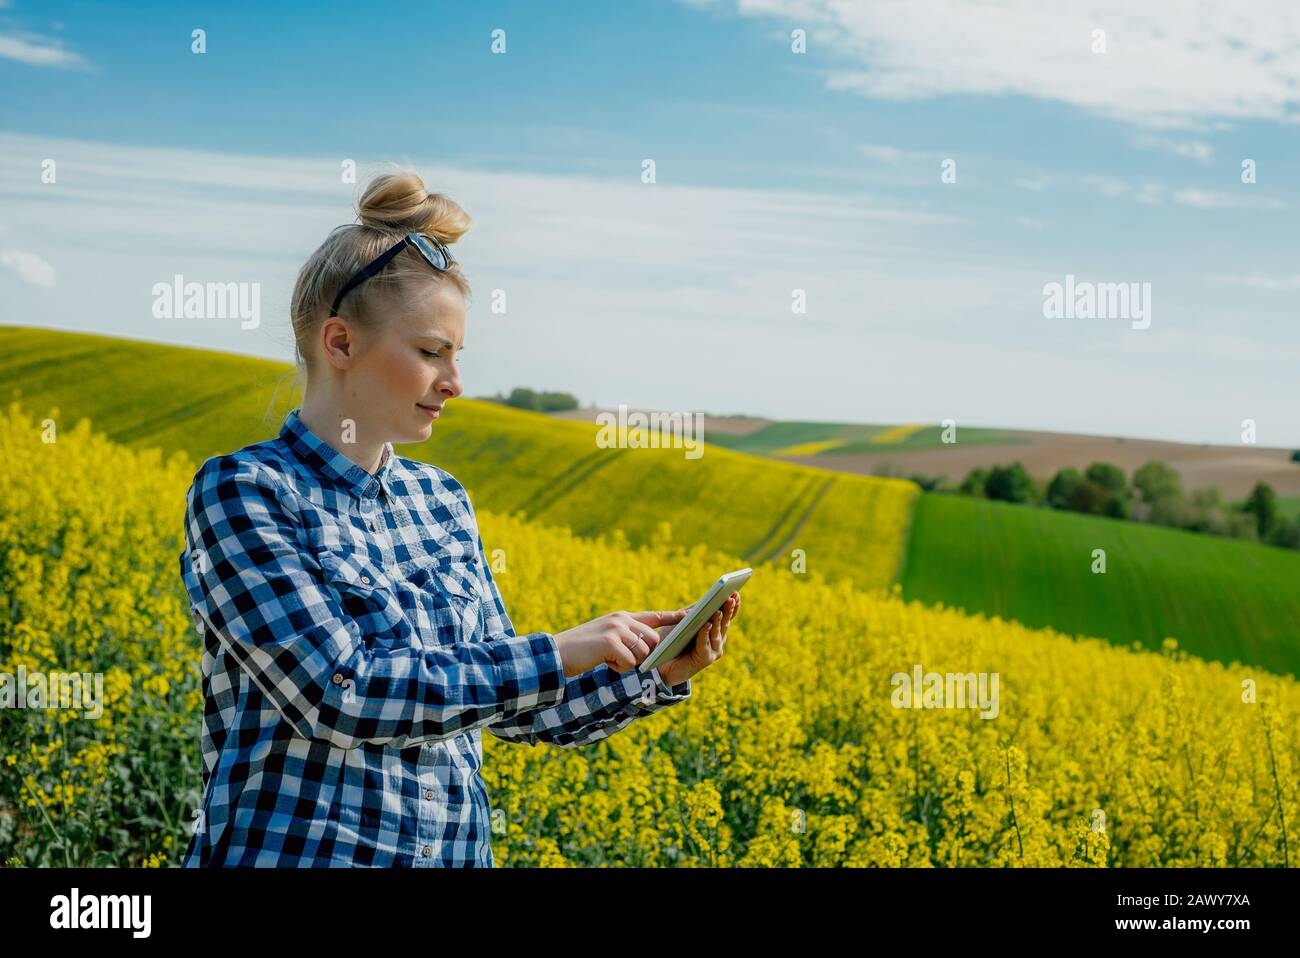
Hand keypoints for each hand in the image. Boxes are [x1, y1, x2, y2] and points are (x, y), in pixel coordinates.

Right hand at [552, 609, 687, 677]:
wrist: (557, 653)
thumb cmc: (582, 650)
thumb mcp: (606, 637)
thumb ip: (626, 636)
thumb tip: (648, 646)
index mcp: (622, 617)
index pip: (653, 616)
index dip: (672, 617)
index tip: (689, 615)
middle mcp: (621, 619)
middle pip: (653, 640)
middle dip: (645, 655)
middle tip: (623, 659)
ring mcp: (616, 629)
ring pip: (643, 652)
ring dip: (630, 663)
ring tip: (609, 659)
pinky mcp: (610, 642)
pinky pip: (630, 662)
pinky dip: (619, 668)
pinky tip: (604, 662)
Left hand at [656, 591, 740, 688]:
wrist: (661, 664)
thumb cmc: (672, 640)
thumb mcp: (682, 621)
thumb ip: (693, 611)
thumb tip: (705, 601)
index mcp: (714, 628)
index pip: (727, 615)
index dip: (732, 604)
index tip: (735, 592)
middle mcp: (717, 639)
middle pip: (724, 622)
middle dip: (728, 609)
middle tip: (731, 597)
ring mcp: (714, 650)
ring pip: (717, 633)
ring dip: (718, 621)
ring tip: (718, 610)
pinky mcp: (705, 659)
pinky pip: (705, 644)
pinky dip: (705, 634)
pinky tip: (706, 624)